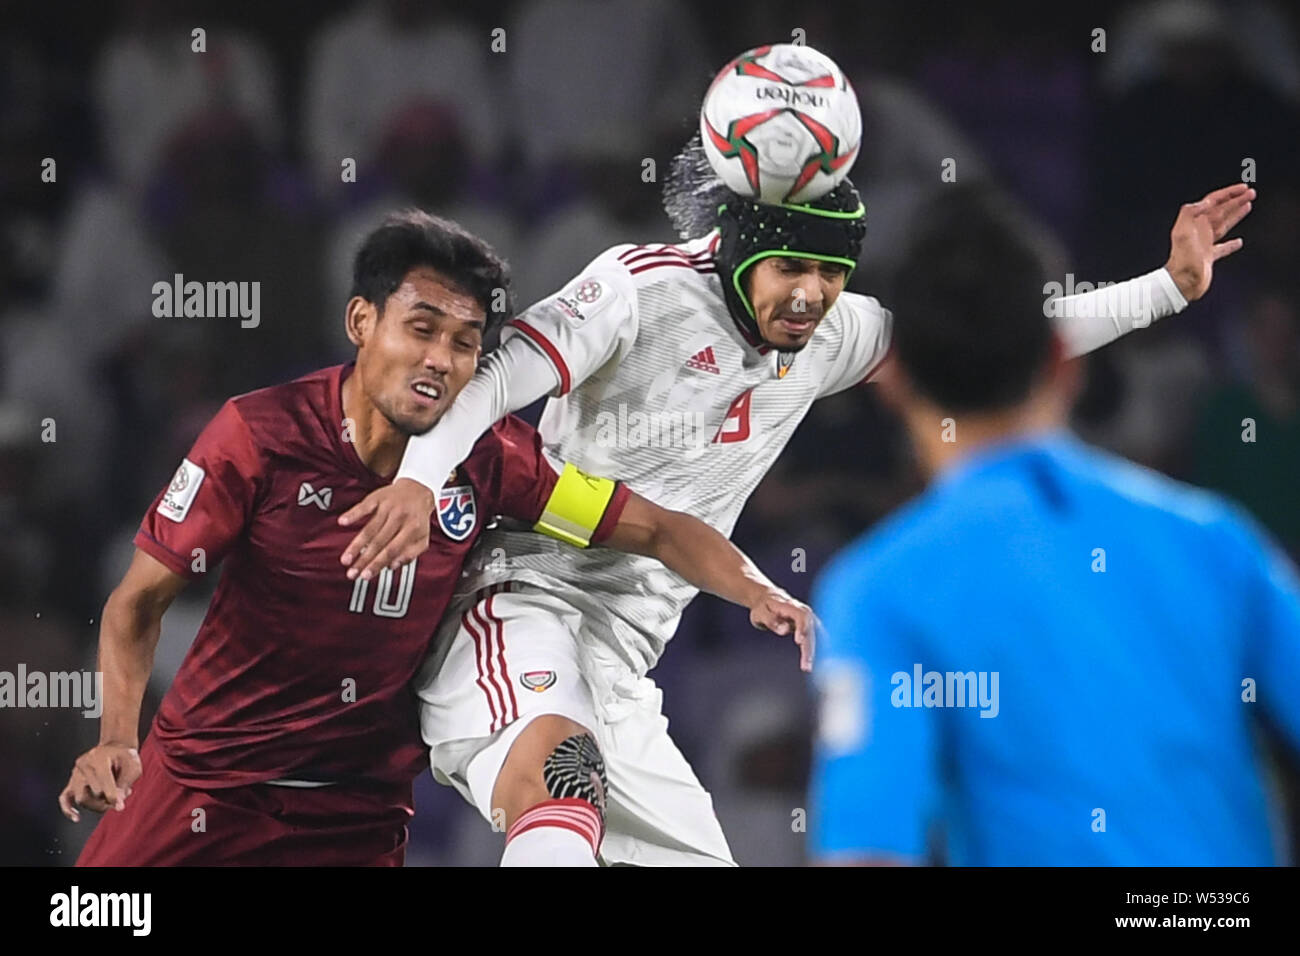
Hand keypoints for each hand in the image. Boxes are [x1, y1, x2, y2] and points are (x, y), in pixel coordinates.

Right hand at [58, 743, 141, 821]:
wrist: (114, 749)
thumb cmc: (125, 757)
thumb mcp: (133, 766)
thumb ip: (125, 784)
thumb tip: (117, 803)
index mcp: (99, 757)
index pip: (103, 780)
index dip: (113, 796)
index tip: (120, 807)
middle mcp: (83, 764)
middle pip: (94, 792)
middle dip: (110, 799)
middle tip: (122, 795)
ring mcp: (76, 773)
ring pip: (81, 799)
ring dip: (97, 805)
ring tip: (110, 800)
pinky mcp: (71, 781)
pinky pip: (64, 798)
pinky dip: (68, 809)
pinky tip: (76, 818)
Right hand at [339, 478, 434, 580]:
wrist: (418, 489)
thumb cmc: (417, 519)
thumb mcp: (422, 538)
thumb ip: (410, 554)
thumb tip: (392, 566)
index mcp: (413, 529)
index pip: (392, 550)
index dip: (377, 564)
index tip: (365, 576)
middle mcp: (400, 517)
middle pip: (379, 542)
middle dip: (364, 559)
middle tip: (351, 573)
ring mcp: (388, 507)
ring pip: (369, 528)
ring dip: (356, 545)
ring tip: (345, 560)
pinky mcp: (378, 497)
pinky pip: (364, 506)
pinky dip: (353, 514)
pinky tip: (343, 522)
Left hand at [750, 589, 816, 671]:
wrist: (768, 599)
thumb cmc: (763, 607)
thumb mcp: (760, 613)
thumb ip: (771, 620)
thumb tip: (784, 630)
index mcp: (790, 606)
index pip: (801, 616)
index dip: (802, 628)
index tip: (799, 641)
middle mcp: (802, 611)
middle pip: (810, 628)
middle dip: (809, 647)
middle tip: (806, 664)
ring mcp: (807, 619)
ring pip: (814, 635)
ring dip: (812, 651)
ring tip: (807, 667)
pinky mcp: (808, 626)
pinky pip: (813, 638)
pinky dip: (814, 649)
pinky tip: (811, 661)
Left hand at [1163, 183, 1254, 301]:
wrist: (1181, 282)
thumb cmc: (1182, 260)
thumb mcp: (1182, 232)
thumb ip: (1190, 213)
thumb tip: (1206, 202)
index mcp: (1195, 223)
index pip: (1213, 202)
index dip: (1228, 193)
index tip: (1243, 188)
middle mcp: (1200, 231)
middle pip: (1221, 211)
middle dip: (1236, 201)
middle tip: (1251, 193)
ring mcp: (1205, 244)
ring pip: (1224, 225)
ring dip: (1236, 215)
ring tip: (1247, 206)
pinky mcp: (1209, 257)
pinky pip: (1222, 247)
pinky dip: (1231, 244)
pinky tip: (1238, 242)